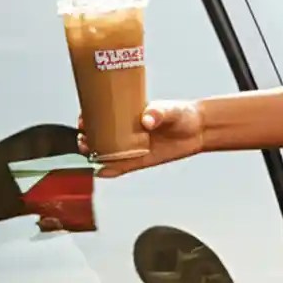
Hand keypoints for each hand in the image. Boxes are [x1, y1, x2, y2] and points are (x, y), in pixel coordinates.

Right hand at [77, 100, 204, 176]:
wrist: (199, 130)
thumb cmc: (183, 114)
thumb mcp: (171, 110)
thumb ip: (159, 113)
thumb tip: (146, 120)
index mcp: (130, 113)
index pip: (104, 113)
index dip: (89, 116)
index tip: (83, 118)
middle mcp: (127, 129)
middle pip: (99, 134)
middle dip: (87, 137)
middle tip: (84, 138)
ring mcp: (132, 145)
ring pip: (106, 151)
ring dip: (94, 153)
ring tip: (90, 153)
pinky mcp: (140, 160)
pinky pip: (121, 167)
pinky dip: (110, 170)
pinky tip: (101, 172)